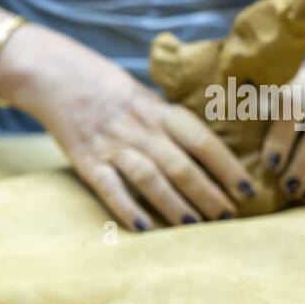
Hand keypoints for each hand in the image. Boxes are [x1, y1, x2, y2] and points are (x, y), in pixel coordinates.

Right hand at [6, 37, 255, 229]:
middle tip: (229, 216)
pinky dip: (127, 207)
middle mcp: (139, 128)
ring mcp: (112, 145)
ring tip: (194, 225)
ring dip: (174, 203)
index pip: (202, 140)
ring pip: (150, 177)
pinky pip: (110, 187)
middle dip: (208, 193)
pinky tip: (144, 227)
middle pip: (181, 165)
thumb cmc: (107, 89)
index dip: (227, 166)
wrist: (56, 76)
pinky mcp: (86, 160)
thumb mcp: (145, 97)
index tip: (248, 189)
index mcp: (159, 110)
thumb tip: (207, 154)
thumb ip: (171, 124)